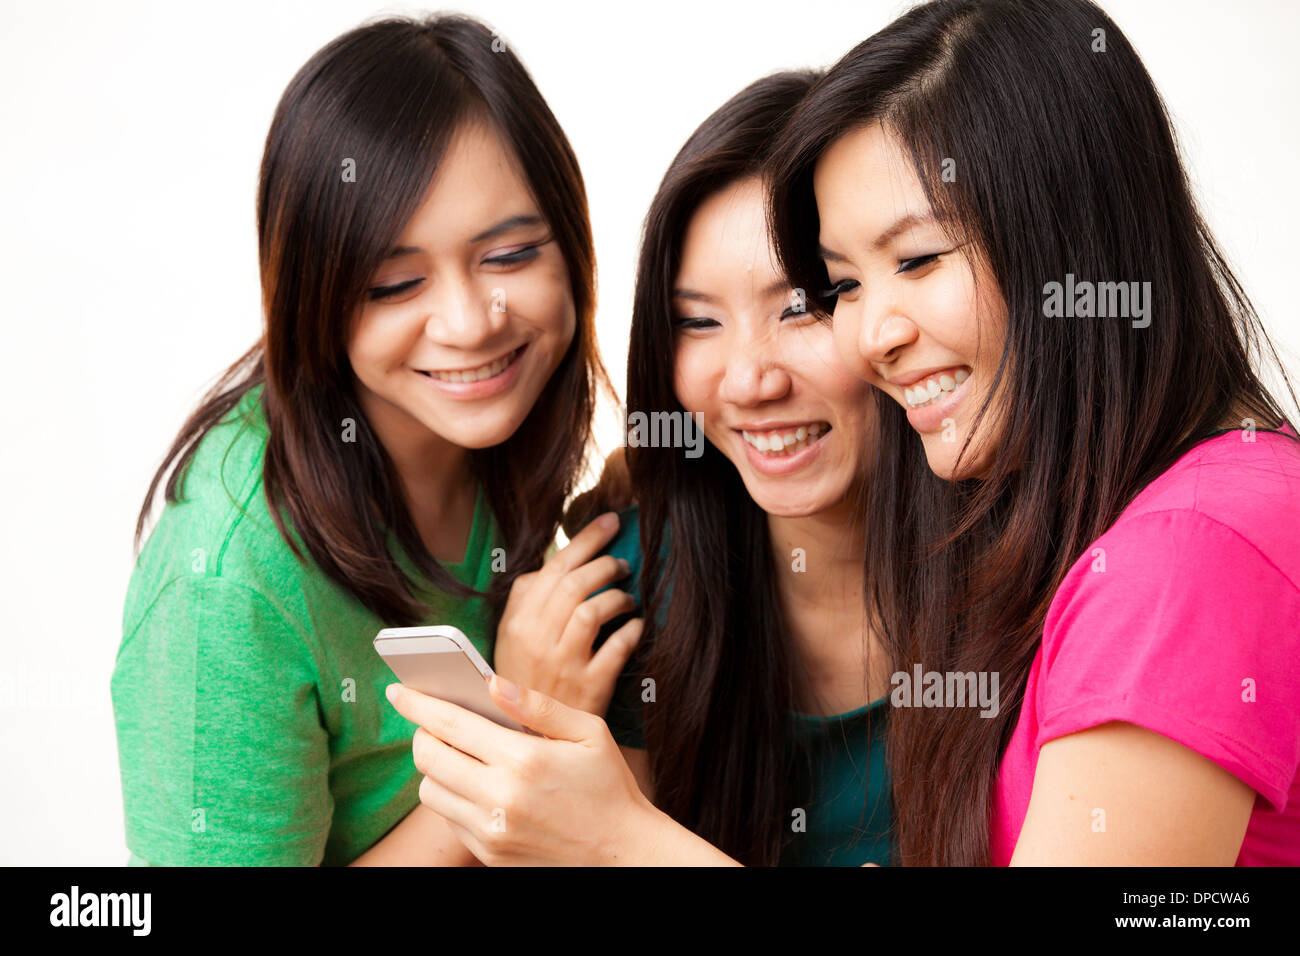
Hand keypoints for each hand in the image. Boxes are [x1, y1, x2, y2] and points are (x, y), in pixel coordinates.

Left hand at [387, 676, 657, 865]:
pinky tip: (477, 786)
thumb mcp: (589, 733)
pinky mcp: (489, 856)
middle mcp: (500, 798)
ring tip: (460, 755)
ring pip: (430, 791)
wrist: (623, 856)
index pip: (451, 724)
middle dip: (423, 733)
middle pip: (429, 757)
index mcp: (524, 760)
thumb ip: (538, 705)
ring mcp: (492, 832)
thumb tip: (492, 682)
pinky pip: (449, 819)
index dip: (419, 703)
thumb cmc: (609, 787)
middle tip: (434, 723)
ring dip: (436, 768)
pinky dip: (453, 798)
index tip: (398, 690)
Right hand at [493, 511, 642, 715]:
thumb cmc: (525, 681)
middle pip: (575, 584)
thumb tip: (558, 560)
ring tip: (628, 596)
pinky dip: (631, 631)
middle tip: (622, 563)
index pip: (554, 566)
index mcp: (517, 621)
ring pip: (593, 610)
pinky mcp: (588, 688)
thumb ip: (529, 598)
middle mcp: (536, 639)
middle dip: (605, 563)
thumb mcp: (512, 637)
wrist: (529, 738)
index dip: (586, 539)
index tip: (610, 522)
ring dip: (617, 596)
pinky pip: (616, 648)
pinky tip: (637, 626)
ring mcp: (562, 664)